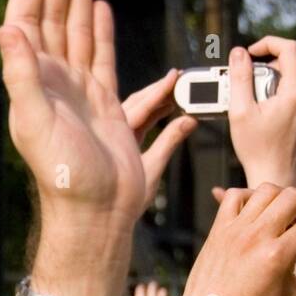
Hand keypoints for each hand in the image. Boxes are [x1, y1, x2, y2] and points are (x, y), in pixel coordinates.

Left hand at [0, 0, 144, 295]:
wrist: (96, 214)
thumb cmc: (62, 177)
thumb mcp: (34, 121)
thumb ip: (22, 73)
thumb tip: (7, 27)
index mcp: (35, 82)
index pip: (29, 21)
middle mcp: (56, 83)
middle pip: (55, 18)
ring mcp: (82, 94)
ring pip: (79, 33)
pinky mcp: (109, 108)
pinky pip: (103, 59)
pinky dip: (101, 34)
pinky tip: (101, 12)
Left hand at [121, 70, 197, 196]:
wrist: (105, 218)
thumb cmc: (123, 198)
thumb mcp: (151, 170)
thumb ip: (169, 142)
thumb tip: (189, 120)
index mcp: (113, 134)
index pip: (139, 106)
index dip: (158, 91)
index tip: (175, 76)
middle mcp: (113, 131)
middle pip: (139, 101)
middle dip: (160, 89)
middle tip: (182, 78)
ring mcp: (119, 136)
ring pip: (140, 108)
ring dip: (159, 97)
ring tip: (180, 88)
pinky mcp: (127, 144)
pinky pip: (145, 122)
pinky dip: (160, 113)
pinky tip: (175, 108)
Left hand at [183, 183, 295, 295]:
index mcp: (278, 256)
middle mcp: (256, 237)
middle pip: (293, 197)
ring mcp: (235, 231)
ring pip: (264, 191)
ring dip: (282, 194)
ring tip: (290, 207)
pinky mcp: (218, 230)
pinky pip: (234, 197)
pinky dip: (249, 195)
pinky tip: (258, 207)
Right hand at [228, 38, 295, 188]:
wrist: (274, 175)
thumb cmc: (258, 149)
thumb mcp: (240, 112)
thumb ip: (238, 78)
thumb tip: (239, 53)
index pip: (288, 48)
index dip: (266, 43)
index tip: (249, 53)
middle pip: (284, 63)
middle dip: (260, 70)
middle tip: (242, 90)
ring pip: (285, 77)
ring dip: (264, 83)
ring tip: (250, 106)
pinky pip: (289, 89)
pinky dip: (272, 93)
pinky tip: (259, 112)